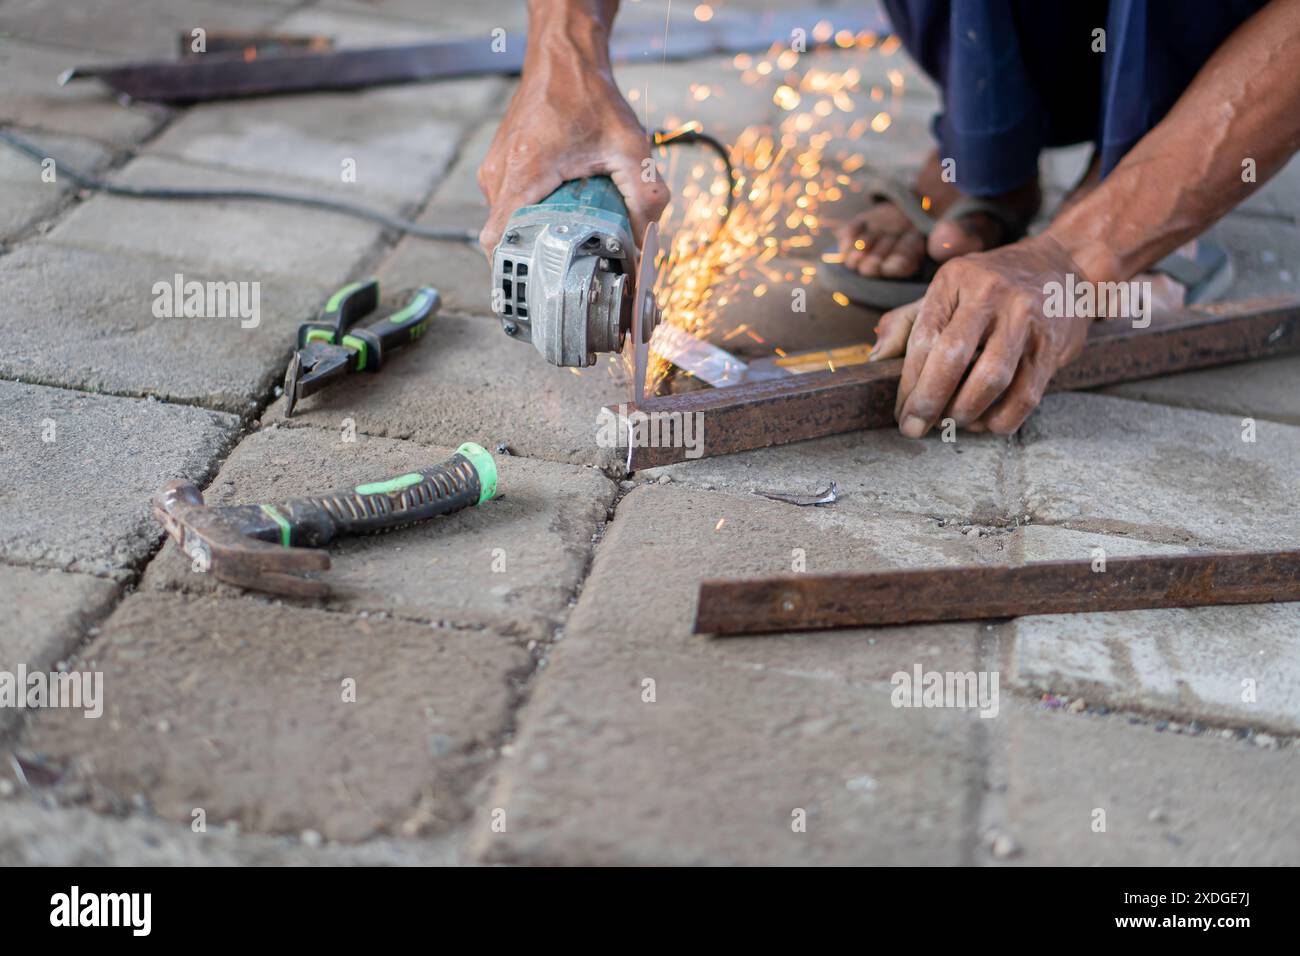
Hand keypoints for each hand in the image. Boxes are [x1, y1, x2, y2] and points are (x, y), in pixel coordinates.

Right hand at [476, 38, 669, 254]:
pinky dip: (532, 216)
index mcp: (525, 170)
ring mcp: (494, 170)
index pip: (498, 239)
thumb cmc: (590, 96)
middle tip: (569, 268)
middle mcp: (500, 173)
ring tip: (568, 236)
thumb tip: (647, 243)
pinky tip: (560, 212)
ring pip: (507, 224)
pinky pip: (509, 206)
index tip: (541, 288)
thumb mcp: (630, 147)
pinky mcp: (498, 167)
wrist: (564, 57)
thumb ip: (645, 197)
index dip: (516, 270)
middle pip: (506, 238)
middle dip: (536, 258)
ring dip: (535, 236)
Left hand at [870, 235, 1091, 435]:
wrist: (1063, 265)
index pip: (924, 339)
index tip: (900, 411)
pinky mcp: (1052, 344)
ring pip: (991, 379)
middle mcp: (991, 294)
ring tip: (951, 424)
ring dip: (965, 413)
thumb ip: (907, 323)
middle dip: (928, 402)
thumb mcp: (946, 290)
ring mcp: (1026, 318)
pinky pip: (1026, 395)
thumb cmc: (991, 285)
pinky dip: (1001, 419)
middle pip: (952, 358)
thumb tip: (874, 360)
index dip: (907, 383)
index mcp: (955, 280)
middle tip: (915, 428)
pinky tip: (986, 423)